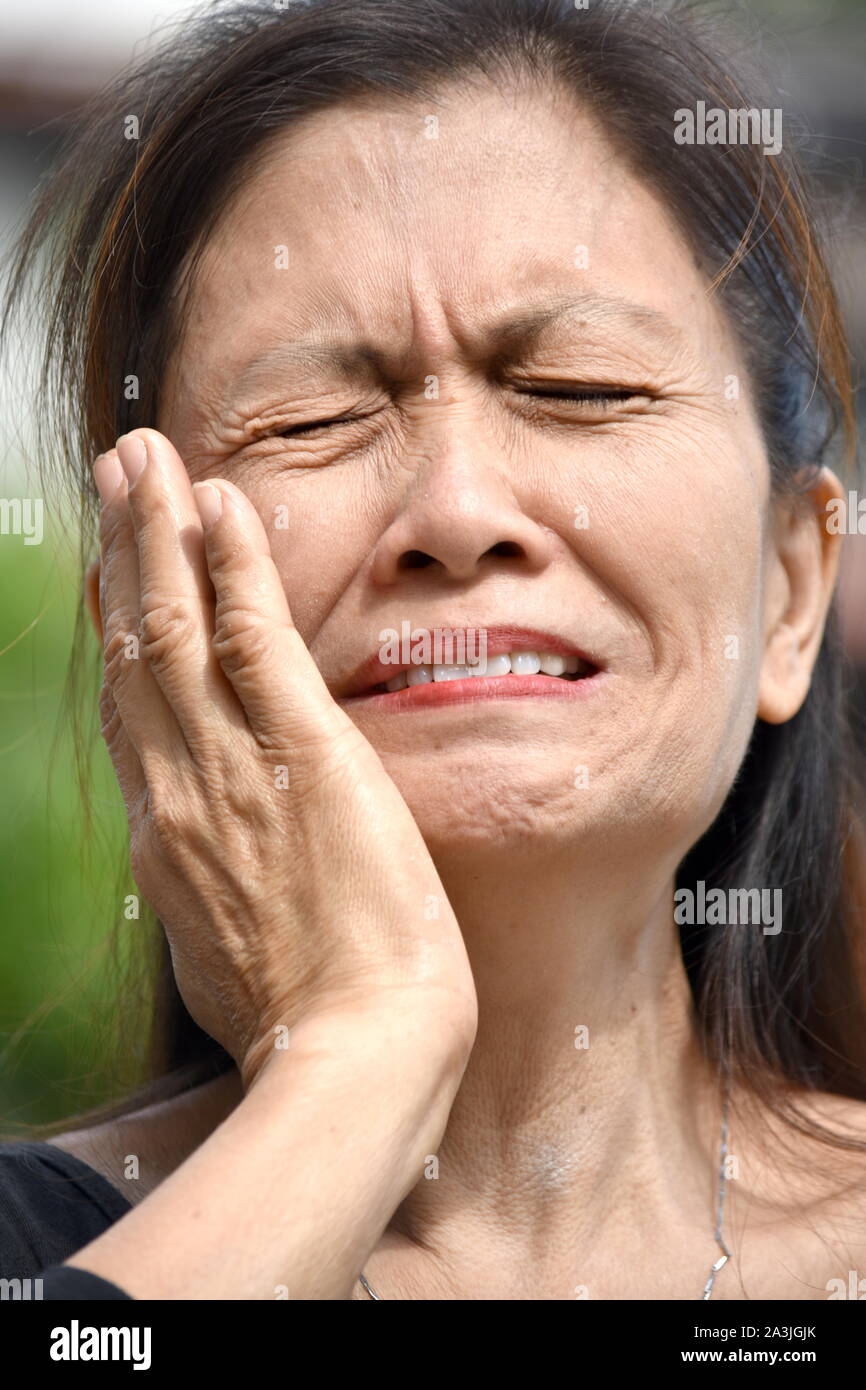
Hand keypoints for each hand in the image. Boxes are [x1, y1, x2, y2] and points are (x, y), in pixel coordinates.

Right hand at [92, 428, 476, 1089]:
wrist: (354, 1056)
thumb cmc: (308, 1021)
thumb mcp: (229, 954)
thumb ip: (214, 890)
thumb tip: (213, 870)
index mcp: (168, 840)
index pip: (129, 714)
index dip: (112, 631)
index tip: (107, 577)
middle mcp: (178, 792)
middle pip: (132, 650)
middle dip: (118, 554)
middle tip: (111, 475)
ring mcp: (231, 768)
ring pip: (174, 627)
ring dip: (155, 532)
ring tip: (142, 456)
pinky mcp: (302, 754)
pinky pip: (252, 638)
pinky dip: (231, 566)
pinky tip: (220, 506)